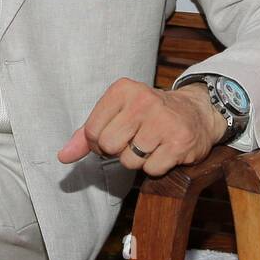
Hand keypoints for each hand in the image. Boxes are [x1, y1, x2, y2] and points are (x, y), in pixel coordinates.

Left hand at [58, 78, 224, 176]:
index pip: (91, 131)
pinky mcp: (180, 141)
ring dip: (138, 159)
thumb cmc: (149, 115)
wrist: (196, 112)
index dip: (100, 142)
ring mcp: (163, 121)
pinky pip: (151, 170)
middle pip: (109, 146)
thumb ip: (86, 135)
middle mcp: (143, 100)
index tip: (117, 133)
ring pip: (129, 161)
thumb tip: (63, 156)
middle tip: (135, 139)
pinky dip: (157, 166)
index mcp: (123, 89)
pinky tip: (166, 150)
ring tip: (152, 143)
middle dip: (119, 151)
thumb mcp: (117, 114)